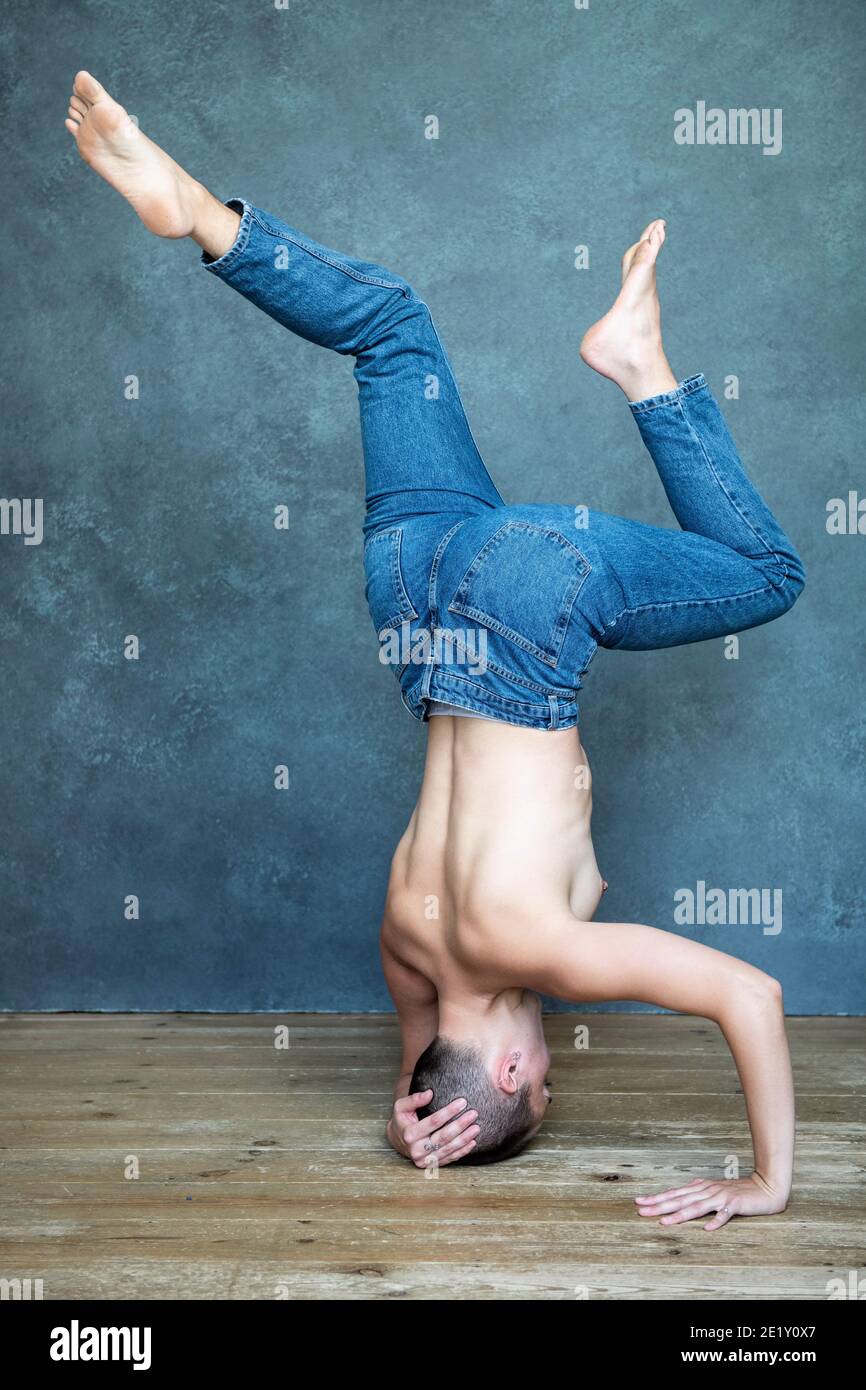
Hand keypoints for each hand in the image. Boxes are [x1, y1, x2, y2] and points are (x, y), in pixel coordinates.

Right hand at [386, 1089, 478, 1167]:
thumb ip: (414, 1099)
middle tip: (473, 1114)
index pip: (433, 1122)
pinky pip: (450, 1159)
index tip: (462, 1102)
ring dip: (464, 1138)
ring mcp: (425, 1160)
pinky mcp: (432, 1165)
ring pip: (449, 1149)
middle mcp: (417, 1150)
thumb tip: (430, 1093)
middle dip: (460, 1125)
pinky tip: (472, 1142)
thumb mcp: (401, 1106)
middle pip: (443, 1137)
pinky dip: (462, 1151)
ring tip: (476, 1127)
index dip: (449, 1112)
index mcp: (409, 1134)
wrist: (398, 1140)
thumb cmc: (402, 1120)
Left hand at [634, 1173, 788, 1229]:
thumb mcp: (714, 1190)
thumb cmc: (738, 1191)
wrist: (765, 1187)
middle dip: (659, 1205)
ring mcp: (721, 1197)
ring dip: (680, 1215)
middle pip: (680, 1199)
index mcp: (701, 1187)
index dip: (657, 1198)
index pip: (675, 1193)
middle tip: (641, 1210)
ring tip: (664, 1222)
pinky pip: (724, 1215)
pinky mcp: (735, 1205)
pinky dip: (716, 1221)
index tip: (639, 1202)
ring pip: (697, 1207)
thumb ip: (698, 1192)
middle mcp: (707, 1190)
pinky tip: (707, 1229)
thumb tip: (681, 1193)